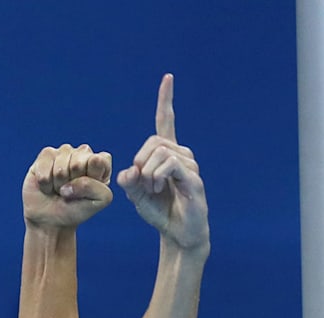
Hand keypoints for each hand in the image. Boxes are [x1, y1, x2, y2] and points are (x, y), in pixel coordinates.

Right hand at [23, 144, 113, 228]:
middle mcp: (83, 154)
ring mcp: (64, 152)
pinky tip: (48, 185)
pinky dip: (46, 181)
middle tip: (71, 192)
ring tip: (60, 190)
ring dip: (59, 184)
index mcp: (101, 163)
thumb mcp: (98, 201)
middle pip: (78, 162)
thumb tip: (73, 173)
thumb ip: (96, 185)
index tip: (88, 191)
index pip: (99, 160)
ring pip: (61, 165)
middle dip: (73, 183)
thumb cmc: (77, 209)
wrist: (51, 221)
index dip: (91, 179)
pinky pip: (45, 164)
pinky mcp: (46, 155)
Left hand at [117, 74, 208, 252]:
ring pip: (161, 153)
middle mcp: (182, 155)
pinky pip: (170, 165)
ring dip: (149, 173)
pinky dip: (157, 177)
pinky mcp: (193, 179)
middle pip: (155, 140)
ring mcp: (190, 166)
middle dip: (141, 160)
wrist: (177, 234)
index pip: (166, 121)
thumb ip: (129, 181)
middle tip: (142, 183)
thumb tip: (129, 171)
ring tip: (153, 190)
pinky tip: (158, 189)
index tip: (168, 78)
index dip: (166, 100)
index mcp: (167, 154)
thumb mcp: (136, 196)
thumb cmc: (160, 213)